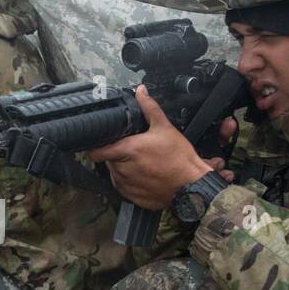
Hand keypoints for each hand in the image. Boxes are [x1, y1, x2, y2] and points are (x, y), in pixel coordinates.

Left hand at [88, 86, 232, 209]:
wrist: (191, 186)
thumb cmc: (179, 159)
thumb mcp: (165, 128)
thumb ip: (149, 108)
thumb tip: (141, 92)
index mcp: (126, 151)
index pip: (96, 152)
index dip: (97, 146)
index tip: (103, 143)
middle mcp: (122, 170)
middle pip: (109, 161)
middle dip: (117, 155)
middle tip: (134, 150)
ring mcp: (126, 185)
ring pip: (116, 174)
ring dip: (123, 168)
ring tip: (142, 163)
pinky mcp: (132, 197)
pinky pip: (124, 187)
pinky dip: (130, 181)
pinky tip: (145, 176)